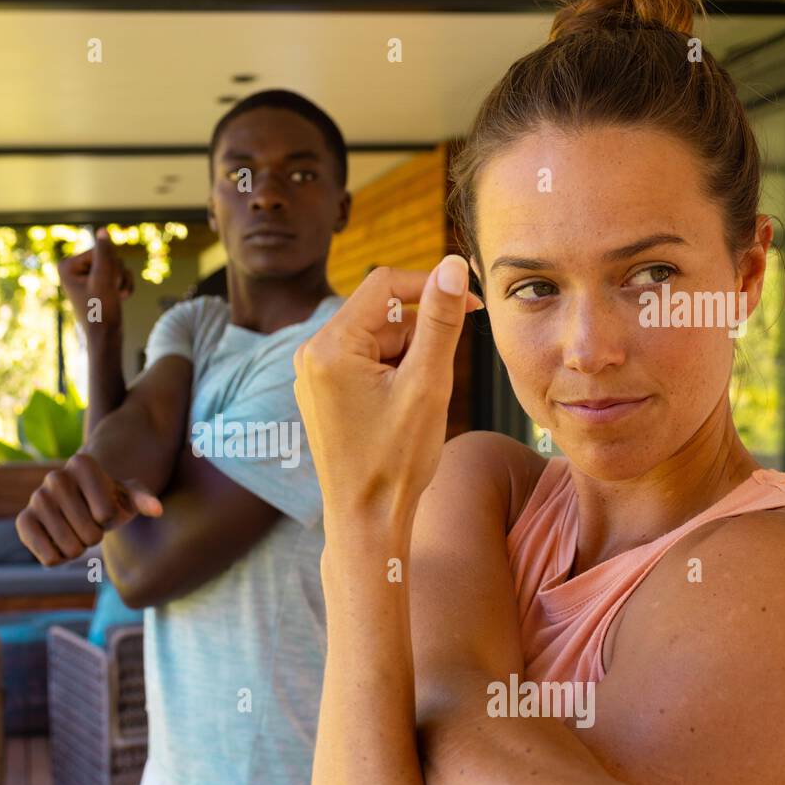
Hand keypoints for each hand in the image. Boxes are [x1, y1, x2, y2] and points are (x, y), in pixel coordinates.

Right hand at [15, 452, 162, 564]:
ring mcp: (36, 498)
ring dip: (79, 549)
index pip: (106, 513)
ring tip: (75, 532)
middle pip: (90, 533)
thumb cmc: (109, 499)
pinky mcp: (23, 521)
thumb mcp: (129, 496)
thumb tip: (156, 510)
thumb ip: (143, 499)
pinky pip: (48, 557)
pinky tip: (59, 543)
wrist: (79, 504)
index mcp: (82, 463)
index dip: (112, 518)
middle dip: (95, 536)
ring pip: (70, 548)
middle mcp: (54, 477)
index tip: (104, 507)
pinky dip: (59, 559)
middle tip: (90, 524)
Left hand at [57, 228, 134, 337]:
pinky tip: (120, 298)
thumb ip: (104, 254)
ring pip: (116, 265)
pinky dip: (123, 286)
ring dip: (122, 280)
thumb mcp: (103, 279)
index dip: (108, 267)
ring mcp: (86, 276)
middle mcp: (73, 269)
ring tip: (116, 297)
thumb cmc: (102, 311)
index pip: (99, 251)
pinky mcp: (97, 283)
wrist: (107, 337)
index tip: (103, 286)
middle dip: (116, 274)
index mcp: (67, 265)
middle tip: (110, 293)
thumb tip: (102, 230)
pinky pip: (117, 274)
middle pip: (107, 256)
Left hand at [293, 256, 482, 530]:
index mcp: (329, 346)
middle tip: (438, 379)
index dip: (432, 286)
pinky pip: (363, 361)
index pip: (384, 284)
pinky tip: (402, 408)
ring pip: (376, 339)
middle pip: (380, 314)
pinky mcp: (322, 391)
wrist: (366, 520)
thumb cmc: (395, 461)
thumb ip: (440, 320)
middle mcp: (311, 353)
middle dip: (419, 335)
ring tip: (417, 403)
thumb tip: (453, 265)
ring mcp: (313, 374)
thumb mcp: (427, 384)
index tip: (473, 303)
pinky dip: (392, 373)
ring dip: (408, 357)